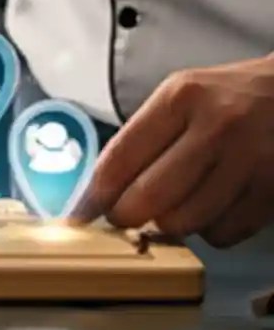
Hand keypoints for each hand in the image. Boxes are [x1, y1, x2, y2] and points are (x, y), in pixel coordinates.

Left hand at [73, 54, 273, 247]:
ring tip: (177, 206)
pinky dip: (210, 231)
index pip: (119, 159)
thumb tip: (100, 193)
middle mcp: (216, 126)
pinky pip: (223, 233)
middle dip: (126, 217)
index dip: (93, 196)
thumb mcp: (184, 96)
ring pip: (183, 222)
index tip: (79, 215)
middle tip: (126, 217)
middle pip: (147, 199)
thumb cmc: (232, 97)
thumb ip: (145, 137)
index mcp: (181, 97)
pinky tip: (214, 209)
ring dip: (171, 225)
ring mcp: (250, 160)